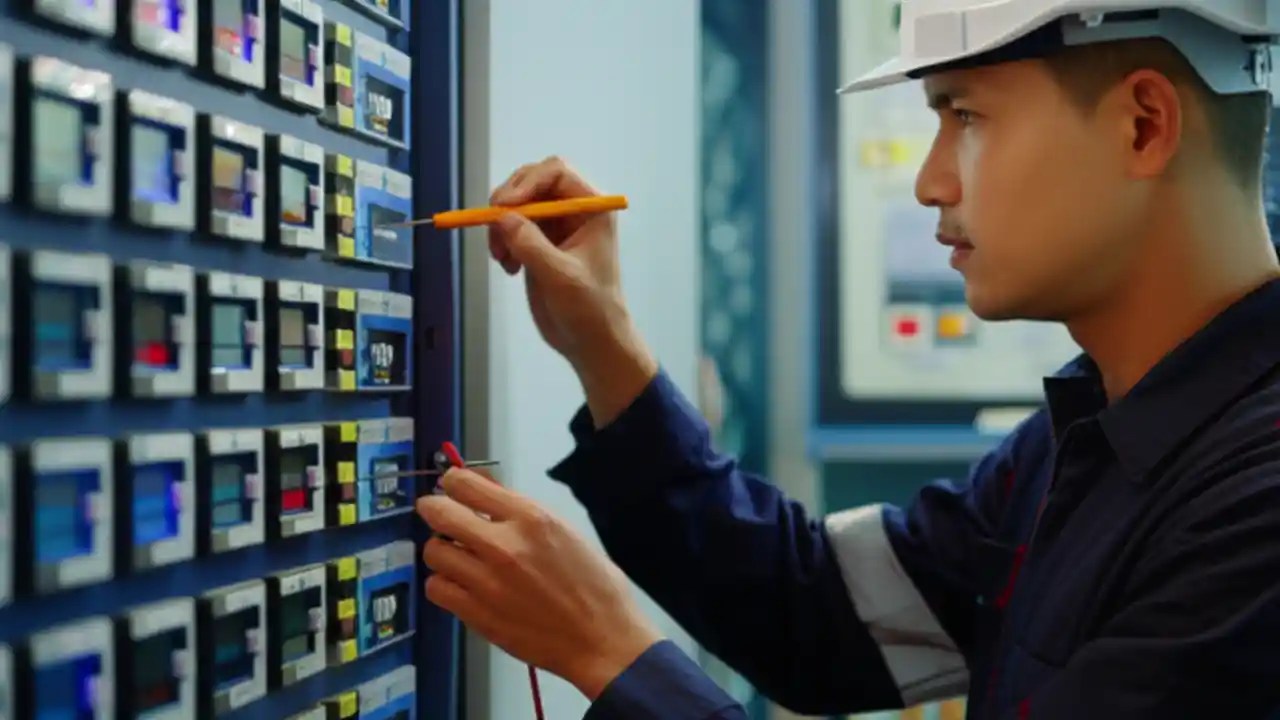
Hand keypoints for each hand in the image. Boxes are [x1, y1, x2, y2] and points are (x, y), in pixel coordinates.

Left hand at [417, 468, 662, 699]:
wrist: (601, 640)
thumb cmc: (593, 584)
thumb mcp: (565, 531)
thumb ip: (521, 510)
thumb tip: (484, 489)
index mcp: (531, 518)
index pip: (466, 484)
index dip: (453, 482)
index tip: (452, 487)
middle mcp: (504, 545)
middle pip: (440, 513)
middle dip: (434, 508)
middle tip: (437, 512)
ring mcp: (487, 582)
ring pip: (433, 551)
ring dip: (442, 549)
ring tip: (458, 555)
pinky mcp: (477, 614)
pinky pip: (436, 588)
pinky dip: (444, 583)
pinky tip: (461, 584)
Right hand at [488, 156, 657, 425]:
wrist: (591, 341)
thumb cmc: (589, 308)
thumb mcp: (560, 275)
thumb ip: (530, 243)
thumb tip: (501, 217)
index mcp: (591, 209)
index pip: (556, 172)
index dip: (526, 182)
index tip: (503, 205)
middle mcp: (574, 211)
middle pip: (532, 183)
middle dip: (509, 202)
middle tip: (492, 225)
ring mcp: (555, 227)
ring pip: (518, 206)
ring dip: (501, 226)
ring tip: (501, 257)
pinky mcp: (539, 245)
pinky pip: (512, 228)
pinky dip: (502, 242)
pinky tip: (508, 267)